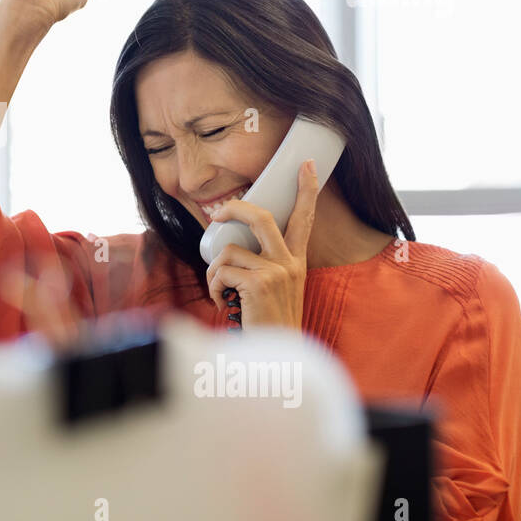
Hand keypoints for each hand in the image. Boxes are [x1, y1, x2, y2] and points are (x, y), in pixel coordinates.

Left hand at [204, 159, 319, 330]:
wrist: (277, 355)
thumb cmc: (269, 322)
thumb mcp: (275, 289)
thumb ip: (262, 265)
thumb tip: (231, 246)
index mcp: (296, 260)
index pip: (304, 219)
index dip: (306, 190)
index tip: (306, 166)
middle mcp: (290, 262)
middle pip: (262, 217)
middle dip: (235, 208)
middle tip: (217, 214)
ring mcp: (277, 272)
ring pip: (229, 250)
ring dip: (214, 271)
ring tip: (221, 290)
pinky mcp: (259, 284)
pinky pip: (222, 272)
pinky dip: (214, 288)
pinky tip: (224, 303)